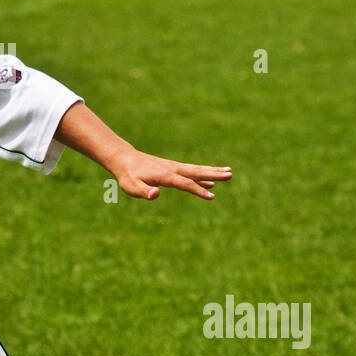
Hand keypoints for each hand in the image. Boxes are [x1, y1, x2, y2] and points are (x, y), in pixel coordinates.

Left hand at [107, 148, 231, 199]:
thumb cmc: (128, 176)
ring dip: (212, 172)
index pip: (185, 184)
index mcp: (165, 176)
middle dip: (214, 174)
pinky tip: (210, 181)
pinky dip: (202, 176)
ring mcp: (173, 168)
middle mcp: (173, 169)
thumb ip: (144, 192)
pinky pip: (191, 172)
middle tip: (231, 174)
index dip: (198, 190)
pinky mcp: (172, 169)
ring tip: (229, 173)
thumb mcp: (132, 187)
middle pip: (197, 172)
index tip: (212, 196)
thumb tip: (156, 194)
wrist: (124, 159)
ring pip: (196, 170)